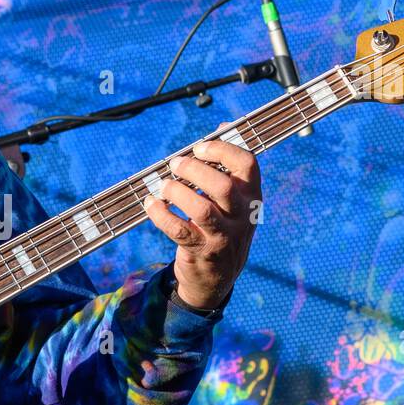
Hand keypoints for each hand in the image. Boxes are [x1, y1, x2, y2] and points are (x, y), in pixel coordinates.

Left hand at [142, 128, 261, 310]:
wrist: (218, 277)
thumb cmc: (222, 227)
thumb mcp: (233, 201)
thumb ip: (227, 167)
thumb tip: (221, 127)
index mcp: (252, 196)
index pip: (247, 164)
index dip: (221, 149)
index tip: (199, 147)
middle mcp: (241, 216)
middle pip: (222, 185)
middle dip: (194, 169)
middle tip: (175, 164)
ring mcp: (223, 236)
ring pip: (201, 209)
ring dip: (176, 192)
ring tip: (163, 187)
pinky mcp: (201, 252)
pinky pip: (178, 230)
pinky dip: (160, 214)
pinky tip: (151, 204)